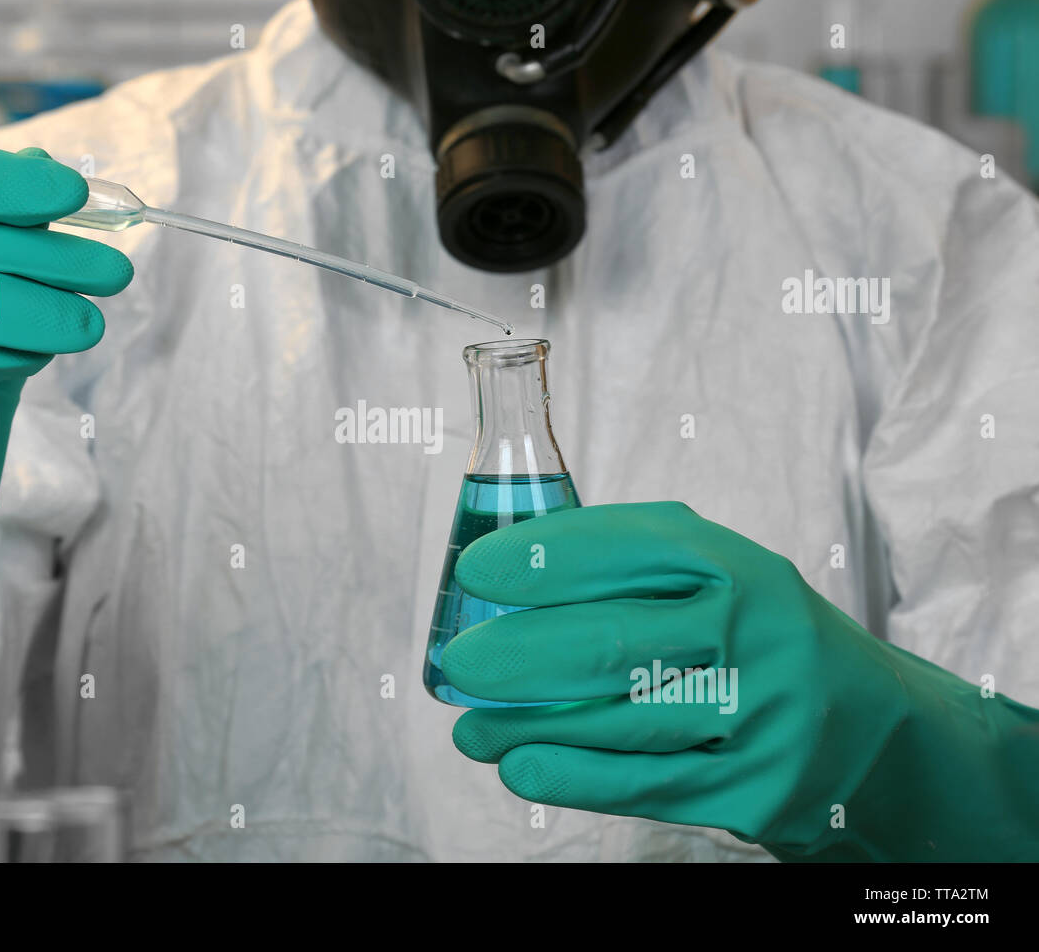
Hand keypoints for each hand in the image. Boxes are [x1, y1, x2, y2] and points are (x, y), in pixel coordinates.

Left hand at [442, 502, 1038, 859]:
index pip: (626, 552)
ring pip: (618, 722)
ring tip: (470, 728)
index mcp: (740, 568)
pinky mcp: (752, 789)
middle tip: (461, 662)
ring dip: (527, 727)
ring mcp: (757, 717)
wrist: (879, 732)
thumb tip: (523, 559)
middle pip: (612, 642)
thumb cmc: (767, 636)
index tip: (479, 571)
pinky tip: (519, 766)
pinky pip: (643, 783)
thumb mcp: (728, 574)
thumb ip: (638, 557)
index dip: (542, 559)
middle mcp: (753, 637)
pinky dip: (572, 777)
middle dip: (519, 653)